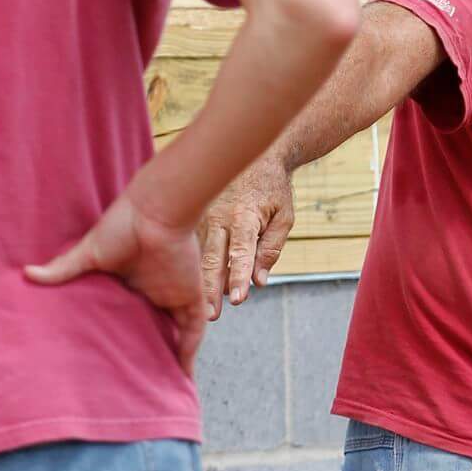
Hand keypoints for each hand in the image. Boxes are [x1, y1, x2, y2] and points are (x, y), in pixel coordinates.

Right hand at [25, 185, 206, 375]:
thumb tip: (27, 275)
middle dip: (147, 353)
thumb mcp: (88, 254)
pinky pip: (193, 330)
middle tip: (136, 383)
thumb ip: (63, 269)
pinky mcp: (190, 297)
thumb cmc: (121, 226)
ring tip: (162, 387)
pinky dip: (190, 351)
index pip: (127, 317)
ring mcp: (172, 296)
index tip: (110, 360)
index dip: (122, 336)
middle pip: (152, 329)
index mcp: (129, 284)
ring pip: (174, 334)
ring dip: (171, 357)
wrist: (154, 212)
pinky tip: (184, 375)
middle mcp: (152, 293)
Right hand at [198, 152, 295, 318]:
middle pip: (214, 259)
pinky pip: (193, 247)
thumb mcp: (284, 216)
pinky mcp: (194, 217)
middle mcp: (219, 217)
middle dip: (211, 289)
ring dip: (199, 281)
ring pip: (199, 255)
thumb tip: (260, 281)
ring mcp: (203, 216)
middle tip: (210, 315)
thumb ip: (272, 249)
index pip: (242, 252)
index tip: (238, 299)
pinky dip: (192, 267)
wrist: (256, 155)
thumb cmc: (273, 189)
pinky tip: (187, 286)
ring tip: (196, 308)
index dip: (240, 277)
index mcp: (244, 216)